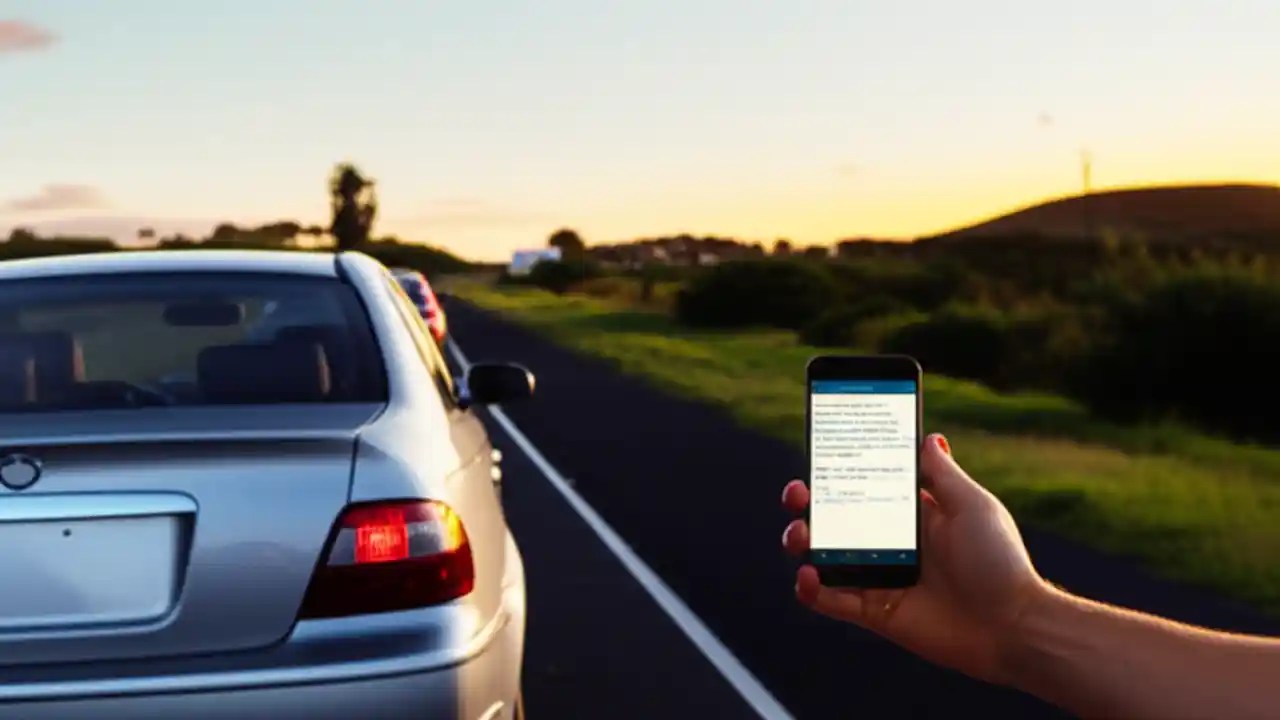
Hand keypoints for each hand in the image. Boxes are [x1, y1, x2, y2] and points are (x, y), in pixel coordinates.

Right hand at [781, 433, 1048, 685]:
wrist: (1013, 626)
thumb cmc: (1000, 562)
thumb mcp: (973, 506)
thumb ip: (943, 474)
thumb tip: (929, 436)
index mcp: (912, 514)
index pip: (865, 485)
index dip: (838, 470)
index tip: (818, 451)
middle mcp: (890, 543)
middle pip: (834, 517)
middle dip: (807, 502)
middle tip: (798, 493)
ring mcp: (879, 577)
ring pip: (824, 555)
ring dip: (801, 541)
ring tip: (801, 535)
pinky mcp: (875, 612)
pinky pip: (831, 600)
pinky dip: (811, 590)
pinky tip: (807, 576)